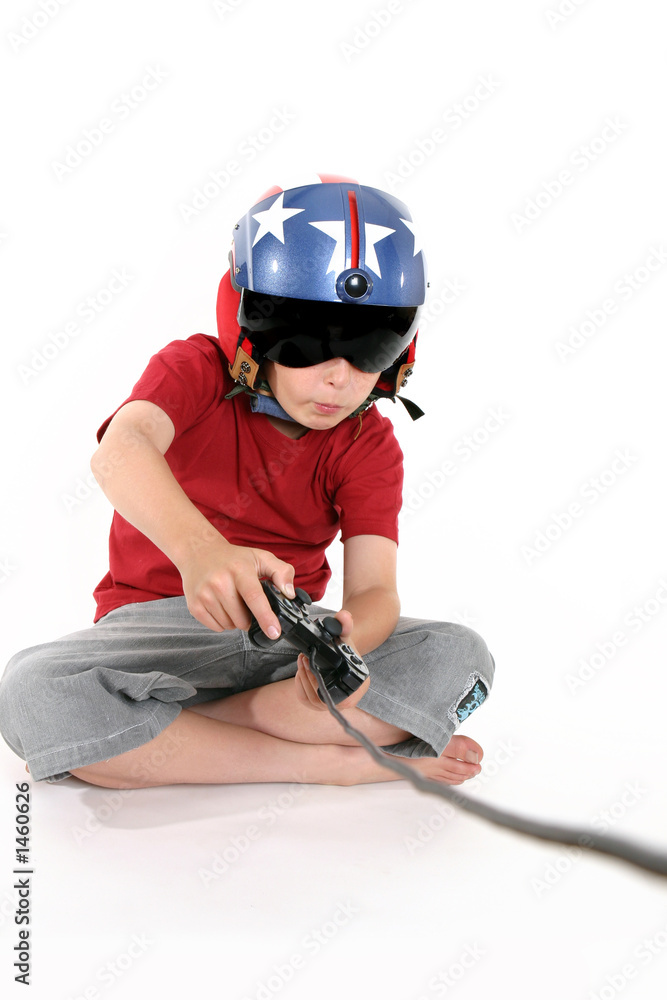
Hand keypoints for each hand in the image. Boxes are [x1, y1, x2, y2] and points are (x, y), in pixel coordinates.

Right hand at [178, 536, 294, 638]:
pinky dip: (223, 623)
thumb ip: (282, 572)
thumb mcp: (261, 557)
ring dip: (235, 620)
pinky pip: (216, 627)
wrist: (198, 552)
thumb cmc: (233, 558)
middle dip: (250, 618)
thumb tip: (289, 593)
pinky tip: (221, 606)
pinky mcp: (194, 605)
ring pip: (229, 626)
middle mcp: (220, 582)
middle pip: (242, 619)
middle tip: (245, 602)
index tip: (274, 632)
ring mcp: (204, 594)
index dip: (266, 618)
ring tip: (232, 602)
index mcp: (239, 570)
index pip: (254, 598)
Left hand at [294, 609, 370, 711]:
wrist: (342, 653)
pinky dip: (300, 686)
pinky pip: (306, 701)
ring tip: (301, 662)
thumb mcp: (345, 635)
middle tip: (302, 659)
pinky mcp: (320, 704)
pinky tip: (300, 672)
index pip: (339, 695)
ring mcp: (333, 704)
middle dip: (308, 678)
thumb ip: (345, 625)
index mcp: (359, 687)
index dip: (320, 681)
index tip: (310, 663)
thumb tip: (343, 616)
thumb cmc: (345, 647)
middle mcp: (348, 700)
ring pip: (312, 701)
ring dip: (302, 680)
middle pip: (322, 699)